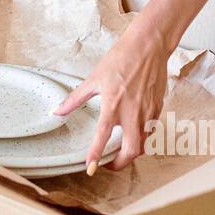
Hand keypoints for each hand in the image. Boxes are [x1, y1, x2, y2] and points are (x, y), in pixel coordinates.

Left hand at [52, 14, 171, 174]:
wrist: (149, 46)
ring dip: (131, 152)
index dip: (96, 155)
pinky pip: (151, 131)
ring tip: (120, 150)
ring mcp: (148, 112)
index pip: (103, 137)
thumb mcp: (94, 78)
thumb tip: (57, 111)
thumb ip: (75, 99)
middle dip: (120, 164)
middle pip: (131, 151)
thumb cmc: (121, 59)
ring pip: (144, 144)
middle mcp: (132, 112)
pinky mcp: (158, 108)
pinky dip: (142, 138)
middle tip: (109, 164)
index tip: (90, 168)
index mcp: (113, 105)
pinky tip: (133, 133)